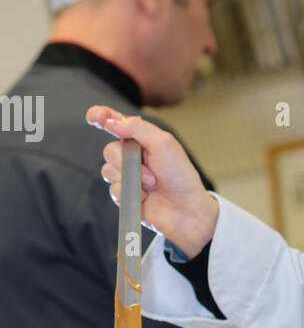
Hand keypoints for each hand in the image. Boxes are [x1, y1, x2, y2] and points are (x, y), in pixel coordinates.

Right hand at [86, 105, 218, 255]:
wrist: (186, 210)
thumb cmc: (180, 175)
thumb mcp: (164, 144)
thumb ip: (137, 128)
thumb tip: (111, 122)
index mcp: (142, 140)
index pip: (115, 123)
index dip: (101, 117)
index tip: (93, 117)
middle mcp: (132, 156)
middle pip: (109, 150)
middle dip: (127, 161)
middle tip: (151, 171)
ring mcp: (128, 176)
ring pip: (108, 170)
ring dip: (130, 178)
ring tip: (152, 185)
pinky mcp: (125, 195)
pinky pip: (113, 189)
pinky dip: (129, 193)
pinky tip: (145, 197)